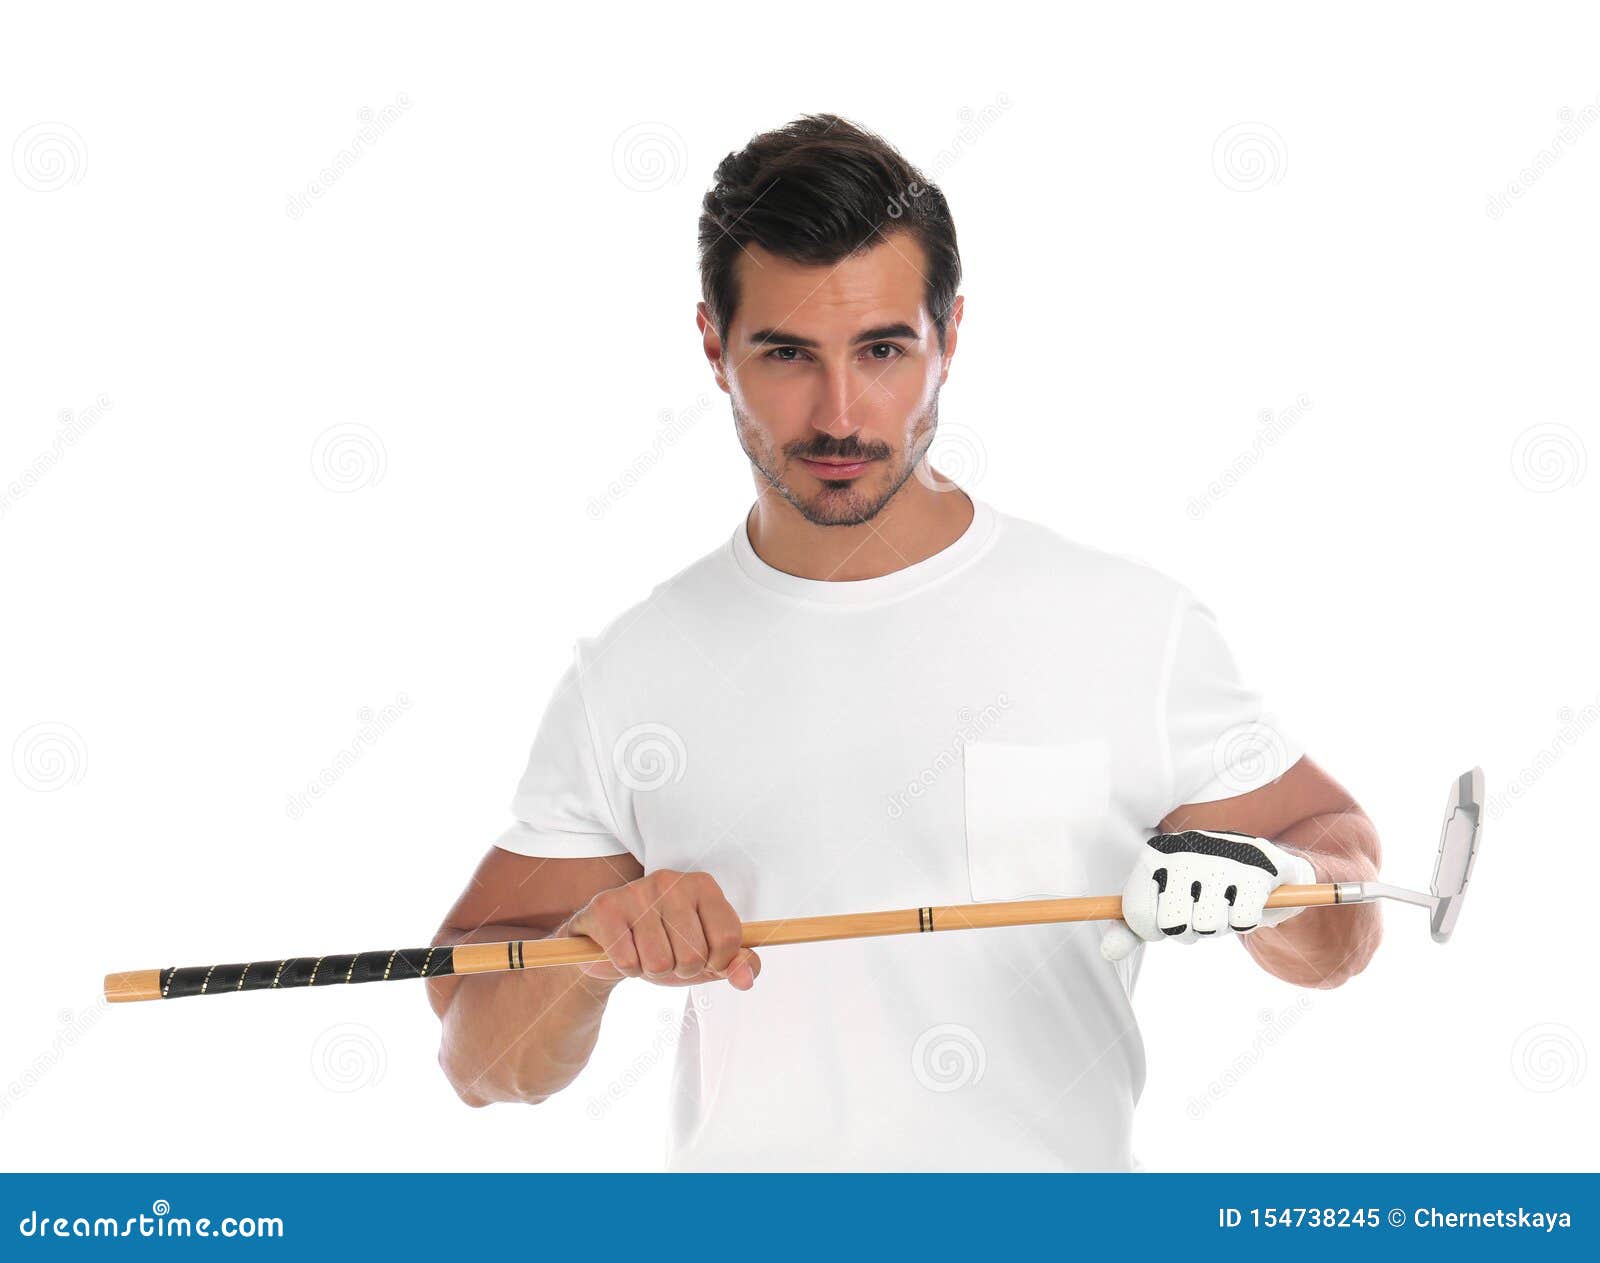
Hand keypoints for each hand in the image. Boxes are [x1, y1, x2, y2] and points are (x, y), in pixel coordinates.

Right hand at [558, 869, 760, 989]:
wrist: (608, 940)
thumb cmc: (666, 944)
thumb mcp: (707, 955)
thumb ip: (735, 964)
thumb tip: (746, 980)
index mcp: (703, 886)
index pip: (729, 938)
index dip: (717, 963)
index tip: (705, 959)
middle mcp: (671, 881)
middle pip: (693, 955)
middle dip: (681, 970)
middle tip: (668, 955)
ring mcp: (638, 891)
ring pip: (659, 962)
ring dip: (652, 970)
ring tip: (644, 952)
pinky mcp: (606, 908)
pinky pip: (628, 962)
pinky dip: (628, 968)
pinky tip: (624, 950)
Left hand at [1100, 829, 1317, 961]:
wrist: (1259, 863)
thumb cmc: (1201, 886)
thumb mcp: (1161, 902)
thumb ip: (1131, 928)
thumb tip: (1108, 953)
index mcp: (1154, 855)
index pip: (1136, 915)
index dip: (1154, 929)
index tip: (1168, 915)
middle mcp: (1184, 851)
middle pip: (1172, 925)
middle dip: (1189, 929)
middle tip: (1200, 909)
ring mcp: (1221, 858)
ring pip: (1207, 925)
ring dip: (1218, 925)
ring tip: (1224, 902)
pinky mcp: (1258, 870)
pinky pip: (1242, 921)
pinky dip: (1245, 919)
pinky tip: (1246, 898)